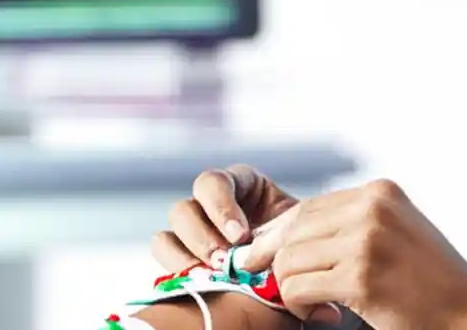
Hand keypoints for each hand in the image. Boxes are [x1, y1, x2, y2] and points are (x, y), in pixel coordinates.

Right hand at [153, 164, 298, 271]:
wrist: (301, 265)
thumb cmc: (300, 241)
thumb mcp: (296, 229)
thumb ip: (281, 234)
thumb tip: (267, 256)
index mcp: (239, 184)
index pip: (214, 182)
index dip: (221, 206)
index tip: (241, 236)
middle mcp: (209, 206)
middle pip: (183, 210)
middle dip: (202, 238)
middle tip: (224, 261)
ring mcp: (193, 232)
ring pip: (167, 235)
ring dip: (187, 257)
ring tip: (211, 276)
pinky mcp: (184, 257)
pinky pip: (165, 258)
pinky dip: (177, 269)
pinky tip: (200, 283)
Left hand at [241, 180, 466, 328]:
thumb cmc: (431, 281)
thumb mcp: (395, 232)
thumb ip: (349, 225)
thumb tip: (280, 235)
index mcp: (380, 192)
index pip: (308, 207)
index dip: (278, 233)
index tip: (262, 252)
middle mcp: (372, 209)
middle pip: (294, 230)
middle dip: (275, 258)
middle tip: (272, 282)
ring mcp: (367, 242)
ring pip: (289, 258)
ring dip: (289, 285)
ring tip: (309, 301)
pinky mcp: (361, 277)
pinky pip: (297, 286)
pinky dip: (297, 303)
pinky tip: (318, 311)